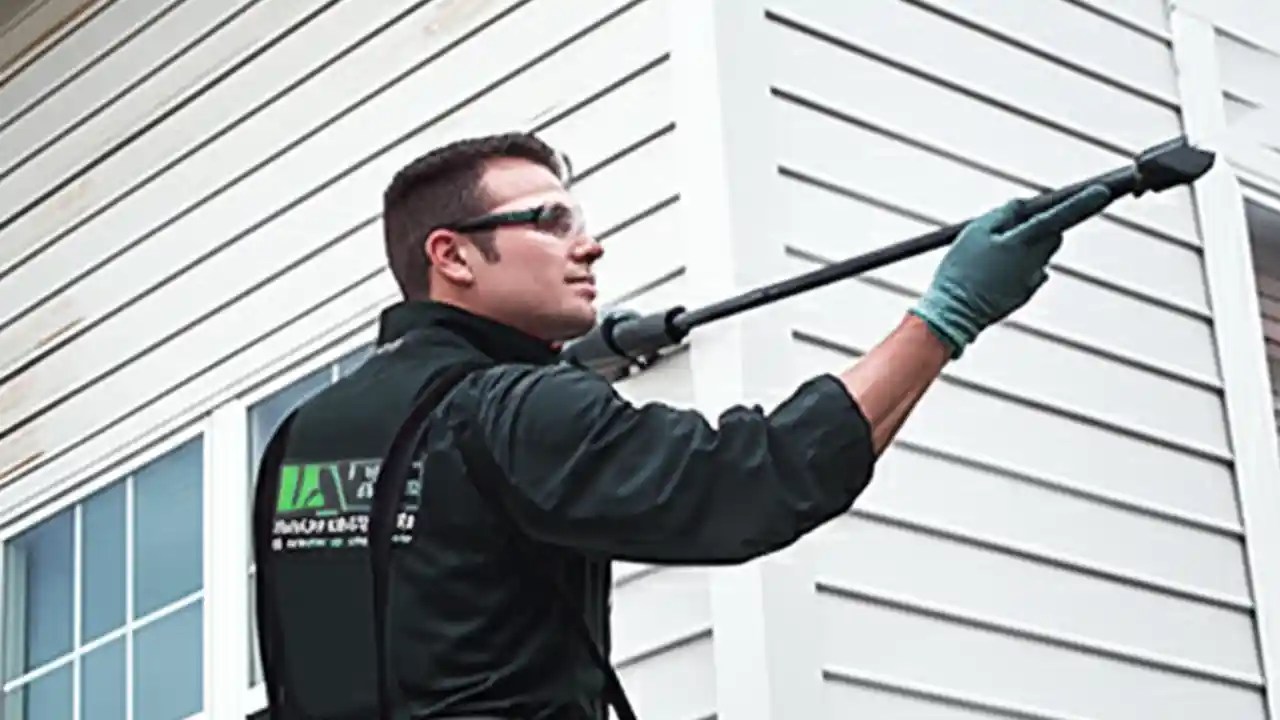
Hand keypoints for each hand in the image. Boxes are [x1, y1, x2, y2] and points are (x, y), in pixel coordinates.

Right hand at [910, 184, 1110, 357]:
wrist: (953, 314)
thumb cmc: (960, 271)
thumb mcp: (974, 232)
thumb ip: (1003, 214)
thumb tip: (1024, 206)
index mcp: (1022, 242)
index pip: (1060, 216)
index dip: (1083, 202)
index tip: (1103, 192)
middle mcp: (1034, 262)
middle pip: (1053, 235)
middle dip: (1043, 226)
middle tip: (1013, 226)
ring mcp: (1032, 281)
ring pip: (1040, 255)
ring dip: (1027, 248)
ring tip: (993, 255)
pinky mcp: (1025, 295)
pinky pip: (1030, 273)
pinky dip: (1018, 268)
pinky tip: (992, 274)